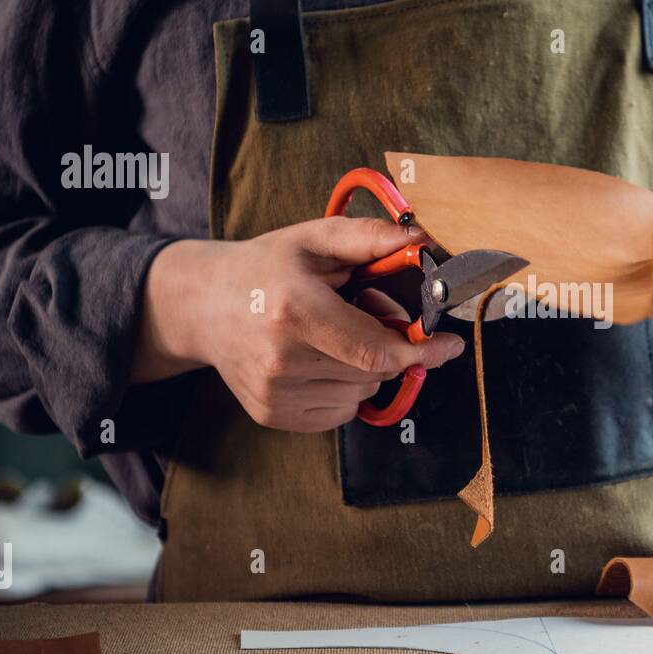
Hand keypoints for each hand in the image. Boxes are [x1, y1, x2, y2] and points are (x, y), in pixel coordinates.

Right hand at [132, 217, 464, 430]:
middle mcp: (282, 360)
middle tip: (361, 315)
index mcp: (296, 312)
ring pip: (360, 393)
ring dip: (364, 367)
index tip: (449, 345)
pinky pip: (339, 411)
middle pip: (374, 372)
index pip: (378, 351)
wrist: (203, 305)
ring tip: (331, 334)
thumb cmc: (265, 268)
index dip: (422, 352)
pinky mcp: (272, 414)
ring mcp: (275, 393)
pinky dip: (343, 387)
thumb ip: (370, 239)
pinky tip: (318, 359)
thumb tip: (422, 241)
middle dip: (386, 346)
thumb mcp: (315, 239)